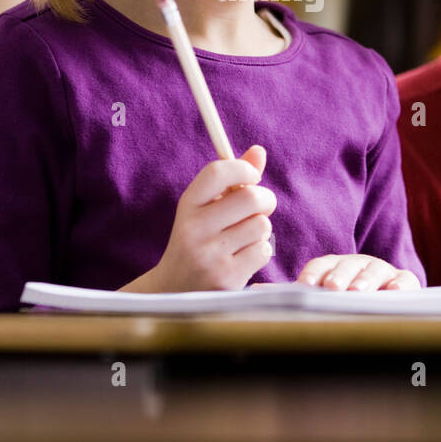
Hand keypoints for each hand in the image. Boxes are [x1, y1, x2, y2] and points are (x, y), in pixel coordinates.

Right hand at [138, 145, 275, 291]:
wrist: (175, 289)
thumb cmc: (198, 239)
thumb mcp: (206, 208)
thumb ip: (233, 180)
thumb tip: (259, 151)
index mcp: (187, 205)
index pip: (217, 172)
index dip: (243, 168)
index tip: (252, 176)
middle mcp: (194, 229)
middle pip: (250, 197)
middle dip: (265, 200)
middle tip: (261, 207)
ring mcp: (209, 255)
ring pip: (261, 225)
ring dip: (261, 229)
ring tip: (245, 237)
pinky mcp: (225, 278)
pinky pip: (262, 250)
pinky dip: (260, 251)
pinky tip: (244, 257)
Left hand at [297, 254, 419, 290]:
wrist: (385, 296)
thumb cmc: (346, 299)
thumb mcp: (324, 296)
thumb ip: (297, 296)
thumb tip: (260, 293)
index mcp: (334, 266)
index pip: (321, 265)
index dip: (312, 274)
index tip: (303, 285)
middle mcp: (358, 264)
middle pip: (347, 266)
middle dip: (338, 276)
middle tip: (331, 287)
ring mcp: (382, 270)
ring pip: (374, 271)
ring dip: (365, 280)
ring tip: (358, 292)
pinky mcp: (405, 280)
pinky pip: (405, 279)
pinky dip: (401, 284)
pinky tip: (394, 291)